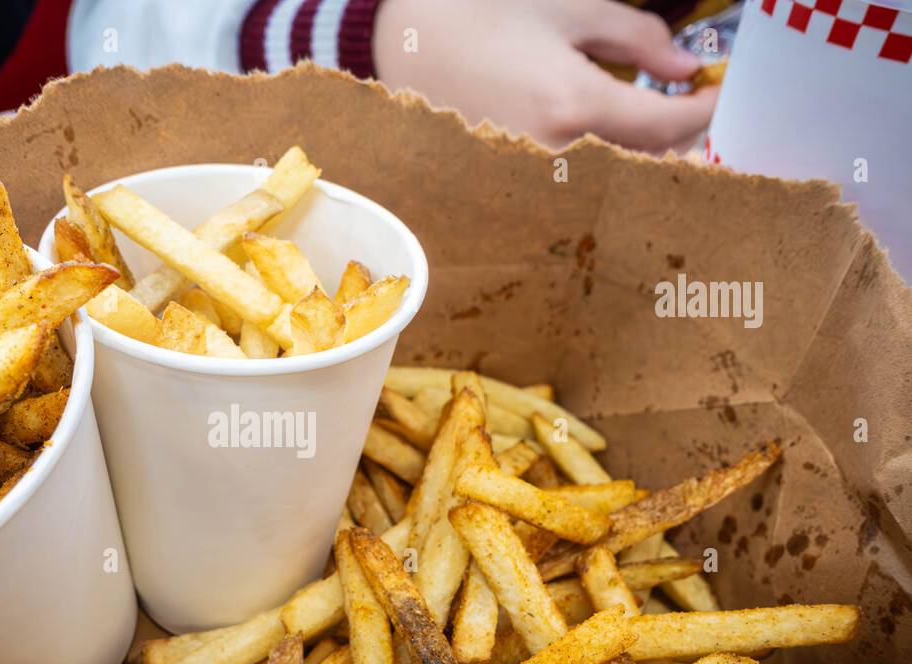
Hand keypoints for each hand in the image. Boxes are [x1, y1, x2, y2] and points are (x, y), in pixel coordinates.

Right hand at [372, 0, 717, 151]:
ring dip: (641, 157)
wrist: (403, 43)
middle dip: (679, 139)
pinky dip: (600, 166)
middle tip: (690, 108)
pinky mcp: (510, 184)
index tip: (721, 94)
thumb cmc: (482, 13)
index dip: (708, 111)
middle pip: (649, 166)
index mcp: (575, 105)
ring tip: (649, 122)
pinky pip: (574, 186)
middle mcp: (557, 155)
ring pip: (612, 181)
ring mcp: (531, 178)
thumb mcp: (569, 8)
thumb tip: (683, 67)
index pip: (672, 127)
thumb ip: (637, 38)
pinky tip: (601, 139)